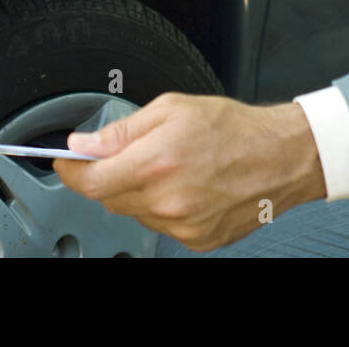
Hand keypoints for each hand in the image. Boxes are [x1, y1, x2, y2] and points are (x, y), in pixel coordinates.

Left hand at [53, 93, 326, 251]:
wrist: (282, 157)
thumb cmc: (233, 128)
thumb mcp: (171, 109)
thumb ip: (122, 131)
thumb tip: (84, 145)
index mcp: (157, 163)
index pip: (91, 182)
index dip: (71, 172)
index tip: (66, 162)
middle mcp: (167, 200)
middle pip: (110, 199)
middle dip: (110, 176)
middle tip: (132, 154)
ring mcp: (183, 225)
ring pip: (136, 213)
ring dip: (139, 192)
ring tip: (169, 167)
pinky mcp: (198, 240)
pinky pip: (161, 225)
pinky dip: (163, 207)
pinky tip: (185, 186)